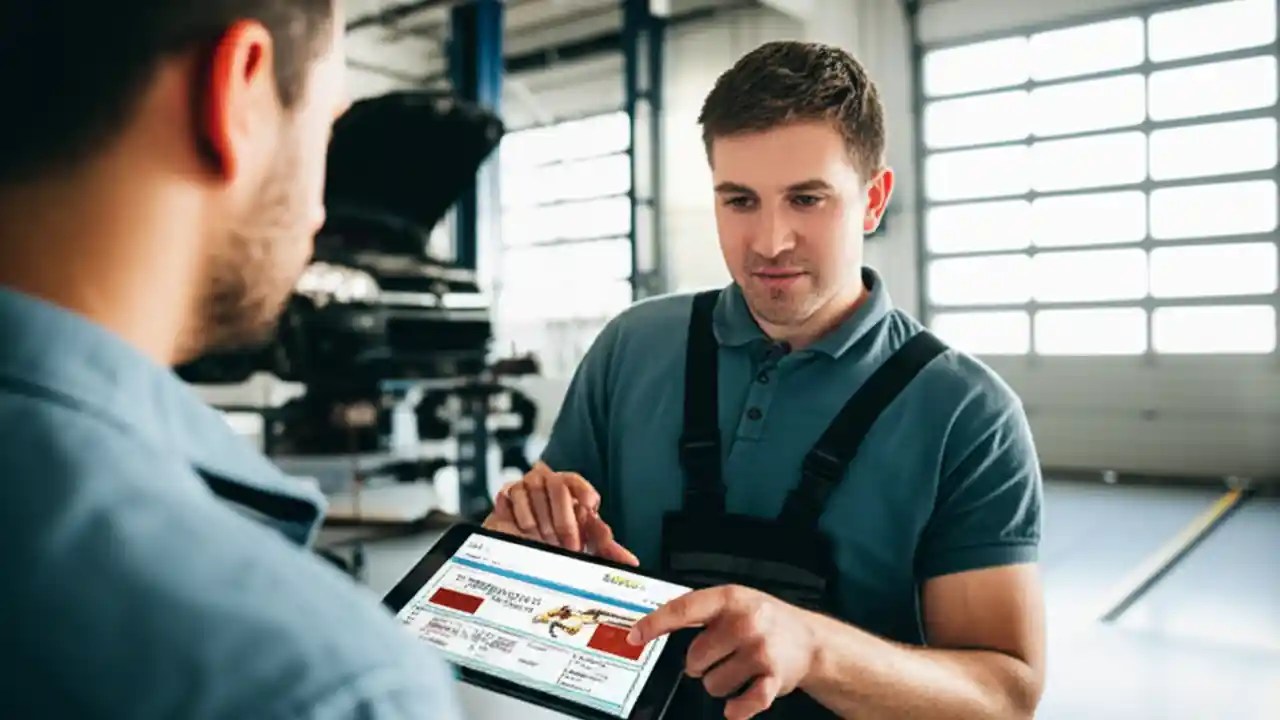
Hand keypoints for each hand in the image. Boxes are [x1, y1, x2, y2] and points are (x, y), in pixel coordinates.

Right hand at [482, 462, 638, 565]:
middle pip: (557, 488)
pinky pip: (513, 502)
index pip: (575, 481)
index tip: (588, 507)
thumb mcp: (584, 543)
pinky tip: (527, 536)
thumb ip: (606, 549)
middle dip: (564, 521)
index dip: (582, 491)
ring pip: (534, 497)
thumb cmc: (555, 538)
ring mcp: (525, 486)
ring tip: (547, 544)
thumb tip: (631, 562)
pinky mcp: (505, 494)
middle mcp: (546, 482)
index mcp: (568, 488)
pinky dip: (522, 523)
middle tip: (569, 546)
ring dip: (542, 526)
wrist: (519, 542)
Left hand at [628, 585, 818, 719]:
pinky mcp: (773, 678)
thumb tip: (654, 625)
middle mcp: (745, 622)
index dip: (655, 624)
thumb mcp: (735, 601)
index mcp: (729, 598)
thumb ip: (700, 611)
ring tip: (737, 669)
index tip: (634, 636)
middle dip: (700, 664)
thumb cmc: (765, 619)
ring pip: (713, 684)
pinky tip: (738, 703)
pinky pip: (742, 704)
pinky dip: (737, 709)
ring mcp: (760, 650)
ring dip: (719, 684)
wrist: (811, 640)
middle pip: (694, 658)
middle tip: (718, 657)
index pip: (683, 609)